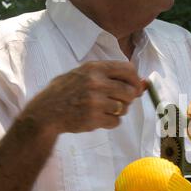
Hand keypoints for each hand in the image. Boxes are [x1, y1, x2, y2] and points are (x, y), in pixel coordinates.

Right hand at [21, 61, 146, 134]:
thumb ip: (113, 77)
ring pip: (124, 108)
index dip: (135, 80)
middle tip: (117, 101)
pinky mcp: (93, 118)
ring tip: (103, 109)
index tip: (134, 88)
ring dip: (118, 111)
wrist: (46, 111)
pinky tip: (98, 118)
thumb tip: (144, 84)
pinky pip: (116, 122)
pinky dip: (110, 122)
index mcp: (94, 68)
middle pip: (130, 92)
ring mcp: (94, 101)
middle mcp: (96, 82)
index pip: (128, 69)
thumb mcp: (85, 75)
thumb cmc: (67, 91)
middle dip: (128, 99)